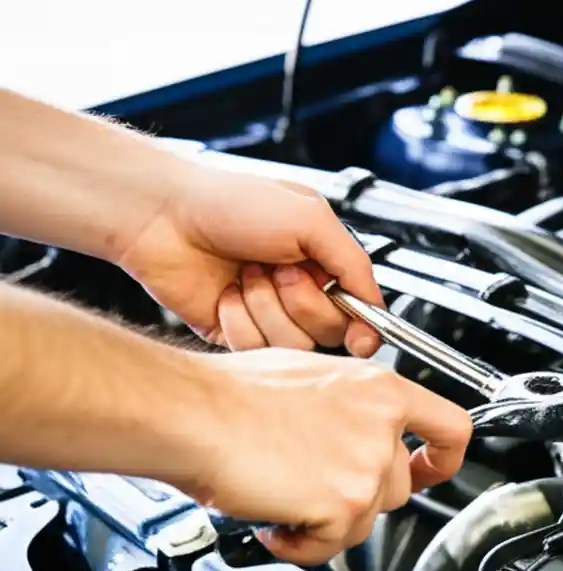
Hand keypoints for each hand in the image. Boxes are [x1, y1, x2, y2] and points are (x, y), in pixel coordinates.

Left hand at [114, 165, 383, 355]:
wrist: (162, 215)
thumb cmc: (230, 202)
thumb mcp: (311, 217)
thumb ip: (355, 263)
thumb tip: (377, 305)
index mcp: (324, 261)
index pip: (362, 311)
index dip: (364, 329)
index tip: (360, 338)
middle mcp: (299, 290)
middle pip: (330, 331)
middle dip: (303, 301)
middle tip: (279, 269)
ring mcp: (267, 315)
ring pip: (293, 346)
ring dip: (267, 307)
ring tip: (245, 274)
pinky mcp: (235, 334)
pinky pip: (254, 352)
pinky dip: (240, 321)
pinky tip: (226, 294)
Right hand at [186, 348, 472, 564]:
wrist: (194, 414)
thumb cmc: (230, 394)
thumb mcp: (311, 379)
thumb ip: (349, 408)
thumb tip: (351, 430)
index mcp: (380, 390)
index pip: (451, 428)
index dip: (445, 459)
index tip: (432, 471)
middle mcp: (383, 427)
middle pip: (398, 488)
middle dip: (355, 497)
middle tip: (309, 488)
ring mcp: (368, 467)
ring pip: (365, 521)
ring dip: (325, 521)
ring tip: (281, 498)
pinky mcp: (345, 505)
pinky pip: (334, 547)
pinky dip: (301, 545)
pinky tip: (272, 520)